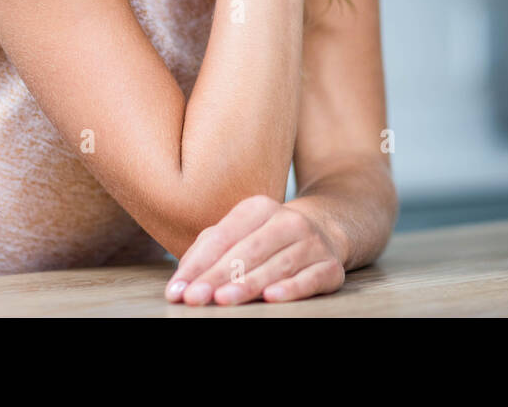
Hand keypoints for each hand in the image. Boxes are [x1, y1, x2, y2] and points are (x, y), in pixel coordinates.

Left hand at [165, 195, 345, 305]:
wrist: (324, 232)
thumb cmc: (266, 239)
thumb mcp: (239, 233)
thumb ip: (208, 250)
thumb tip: (182, 279)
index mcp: (259, 208)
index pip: (224, 236)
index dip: (199, 264)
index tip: (177, 290)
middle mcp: (288, 221)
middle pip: (249, 250)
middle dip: (218, 276)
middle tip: (195, 298)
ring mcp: (312, 243)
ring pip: (278, 265)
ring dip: (249, 284)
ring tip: (223, 299)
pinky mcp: (330, 266)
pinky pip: (310, 278)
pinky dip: (291, 288)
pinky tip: (271, 297)